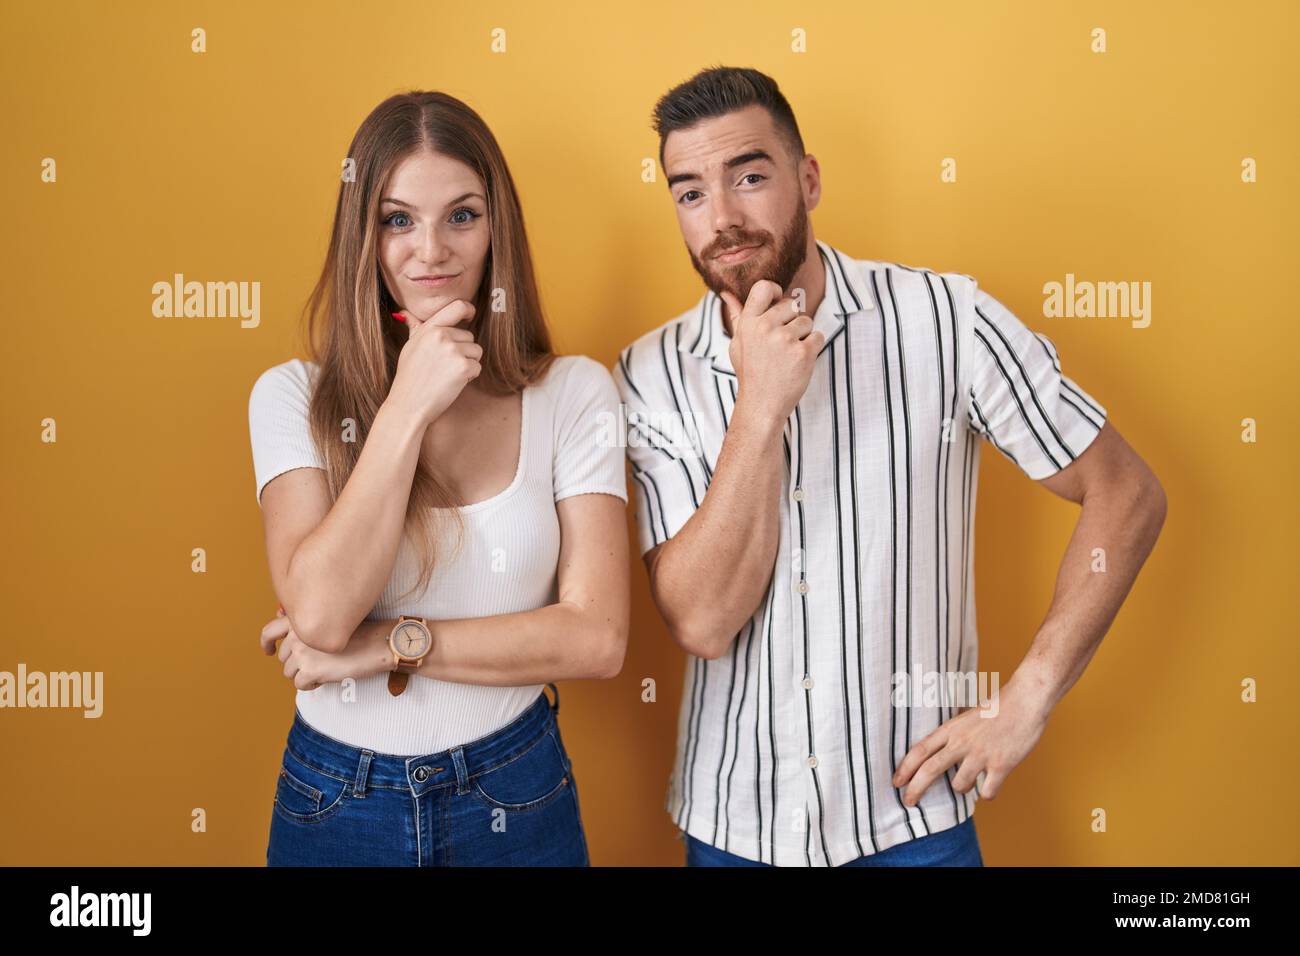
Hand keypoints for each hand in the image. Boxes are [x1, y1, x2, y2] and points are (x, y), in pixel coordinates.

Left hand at [259, 607, 390, 689]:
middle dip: (297, 663)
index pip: (269, 631)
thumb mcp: (329, 620)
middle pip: (283, 658)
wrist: (378, 643)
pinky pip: (300, 684)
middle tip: (318, 662)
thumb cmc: (359, 631)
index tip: (269, 651)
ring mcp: (301, 652)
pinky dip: (313, 684)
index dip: (267, 643)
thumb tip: (281, 619)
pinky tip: (328, 676)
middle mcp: (296, 634)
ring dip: (305, 674)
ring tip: (327, 667)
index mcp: (299, 619)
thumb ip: (304, 622)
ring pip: (289, 673)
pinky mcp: (309, 670)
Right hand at [387, 295, 482, 426]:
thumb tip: (405, 313)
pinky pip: (478, 367)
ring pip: (476, 351)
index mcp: (430, 328)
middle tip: (444, 366)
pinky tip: (452, 383)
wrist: (408, 405)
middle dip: (463, 351)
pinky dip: (469, 376)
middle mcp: (442, 335)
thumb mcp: (409, 347)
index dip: (468, 310)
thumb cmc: (409, 378)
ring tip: (448, 374)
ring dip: (468, 363)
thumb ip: (415, 328)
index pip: (457, 306)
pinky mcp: (463, 367)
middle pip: (470, 336)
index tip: (470, 315)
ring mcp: (453, 350)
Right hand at [720, 280, 821, 425]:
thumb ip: (737, 317)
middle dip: (792, 321)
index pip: (764, 287)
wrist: (762, 405)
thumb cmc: (751, 373)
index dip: (776, 292)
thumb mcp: (738, 344)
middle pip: (792, 305)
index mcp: (748, 323)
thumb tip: (726, 294)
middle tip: (781, 345)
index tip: (778, 305)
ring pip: (807, 321)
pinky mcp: (803, 353)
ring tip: (788, 356)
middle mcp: (765, 327)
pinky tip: (798, 363)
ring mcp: (785, 340)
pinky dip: (813, 348)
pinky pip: (818, 337)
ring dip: (803, 336)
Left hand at [890, 676, 1052, 805]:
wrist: (1025, 701)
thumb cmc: (997, 709)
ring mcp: (981, 755)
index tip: (896, 782)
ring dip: (963, 788)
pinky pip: (987, 792)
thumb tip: (937, 751)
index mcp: (951, 730)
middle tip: (908, 802)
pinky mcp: (1002, 765)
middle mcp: (962, 742)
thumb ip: (951, 735)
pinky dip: (988, 794)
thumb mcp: (966, 718)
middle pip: (930, 770)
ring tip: (972, 779)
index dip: (904, 768)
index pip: (919, 750)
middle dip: (915, 789)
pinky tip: (991, 785)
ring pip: (959, 786)